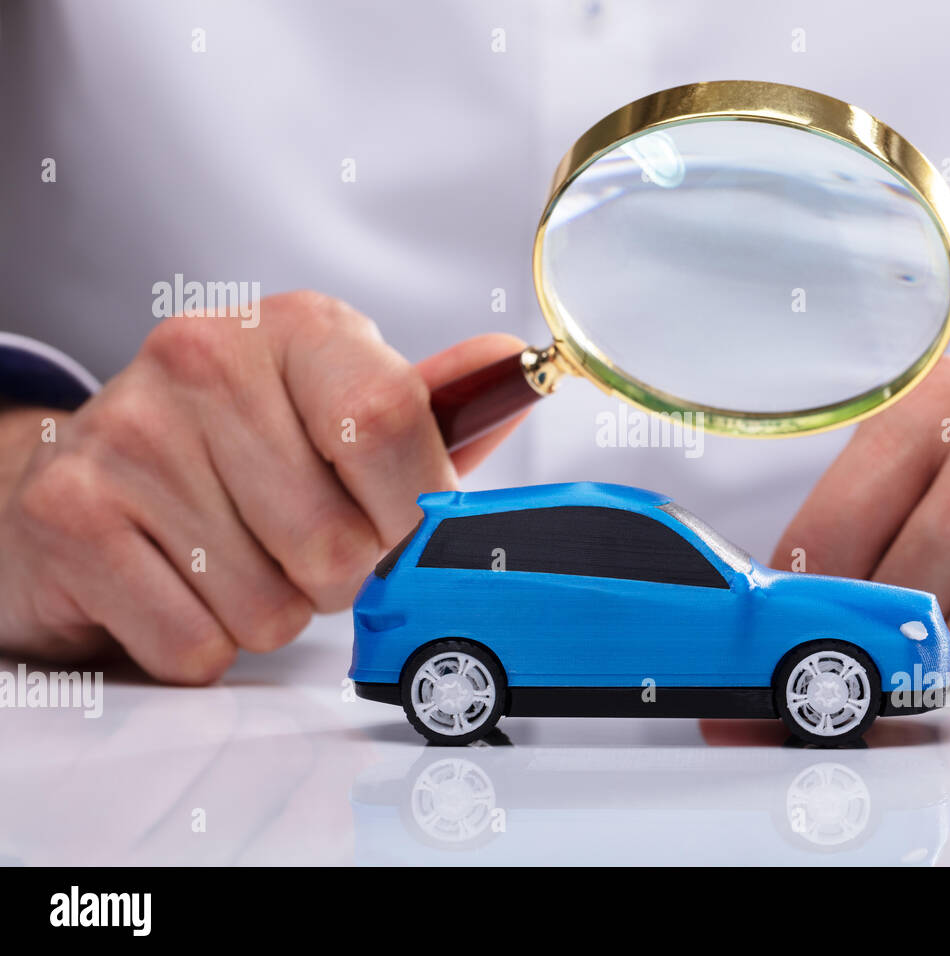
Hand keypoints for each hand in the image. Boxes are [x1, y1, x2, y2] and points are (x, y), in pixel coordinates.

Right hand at [0, 291, 525, 682]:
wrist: (85, 472)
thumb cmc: (238, 452)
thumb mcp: (339, 414)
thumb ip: (429, 413)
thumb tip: (511, 367)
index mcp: (298, 329)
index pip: (393, 422)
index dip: (412, 507)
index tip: (401, 524)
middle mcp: (205, 359)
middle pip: (337, 541)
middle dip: (337, 577)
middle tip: (295, 545)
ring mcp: (128, 433)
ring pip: (269, 607)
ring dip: (268, 612)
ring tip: (229, 556)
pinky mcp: (68, 513)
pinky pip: (194, 644)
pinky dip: (201, 642)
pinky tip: (177, 583)